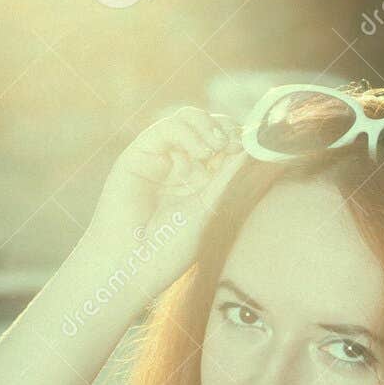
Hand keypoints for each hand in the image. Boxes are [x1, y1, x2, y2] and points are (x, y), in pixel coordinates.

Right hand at [85, 107, 250, 299]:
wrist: (131, 265)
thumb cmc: (169, 249)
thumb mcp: (210, 208)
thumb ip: (228, 176)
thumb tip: (252, 147)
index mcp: (202, 181)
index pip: (225, 144)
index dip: (238, 139)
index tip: (249, 149)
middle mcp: (182, 166)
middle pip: (208, 126)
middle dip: (224, 129)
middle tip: (231, 145)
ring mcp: (161, 158)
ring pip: (187, 119)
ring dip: (207, 126)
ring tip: (215, 147)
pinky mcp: (140, 154)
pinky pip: (166, 127)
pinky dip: (187, 131)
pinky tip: (199, 151)